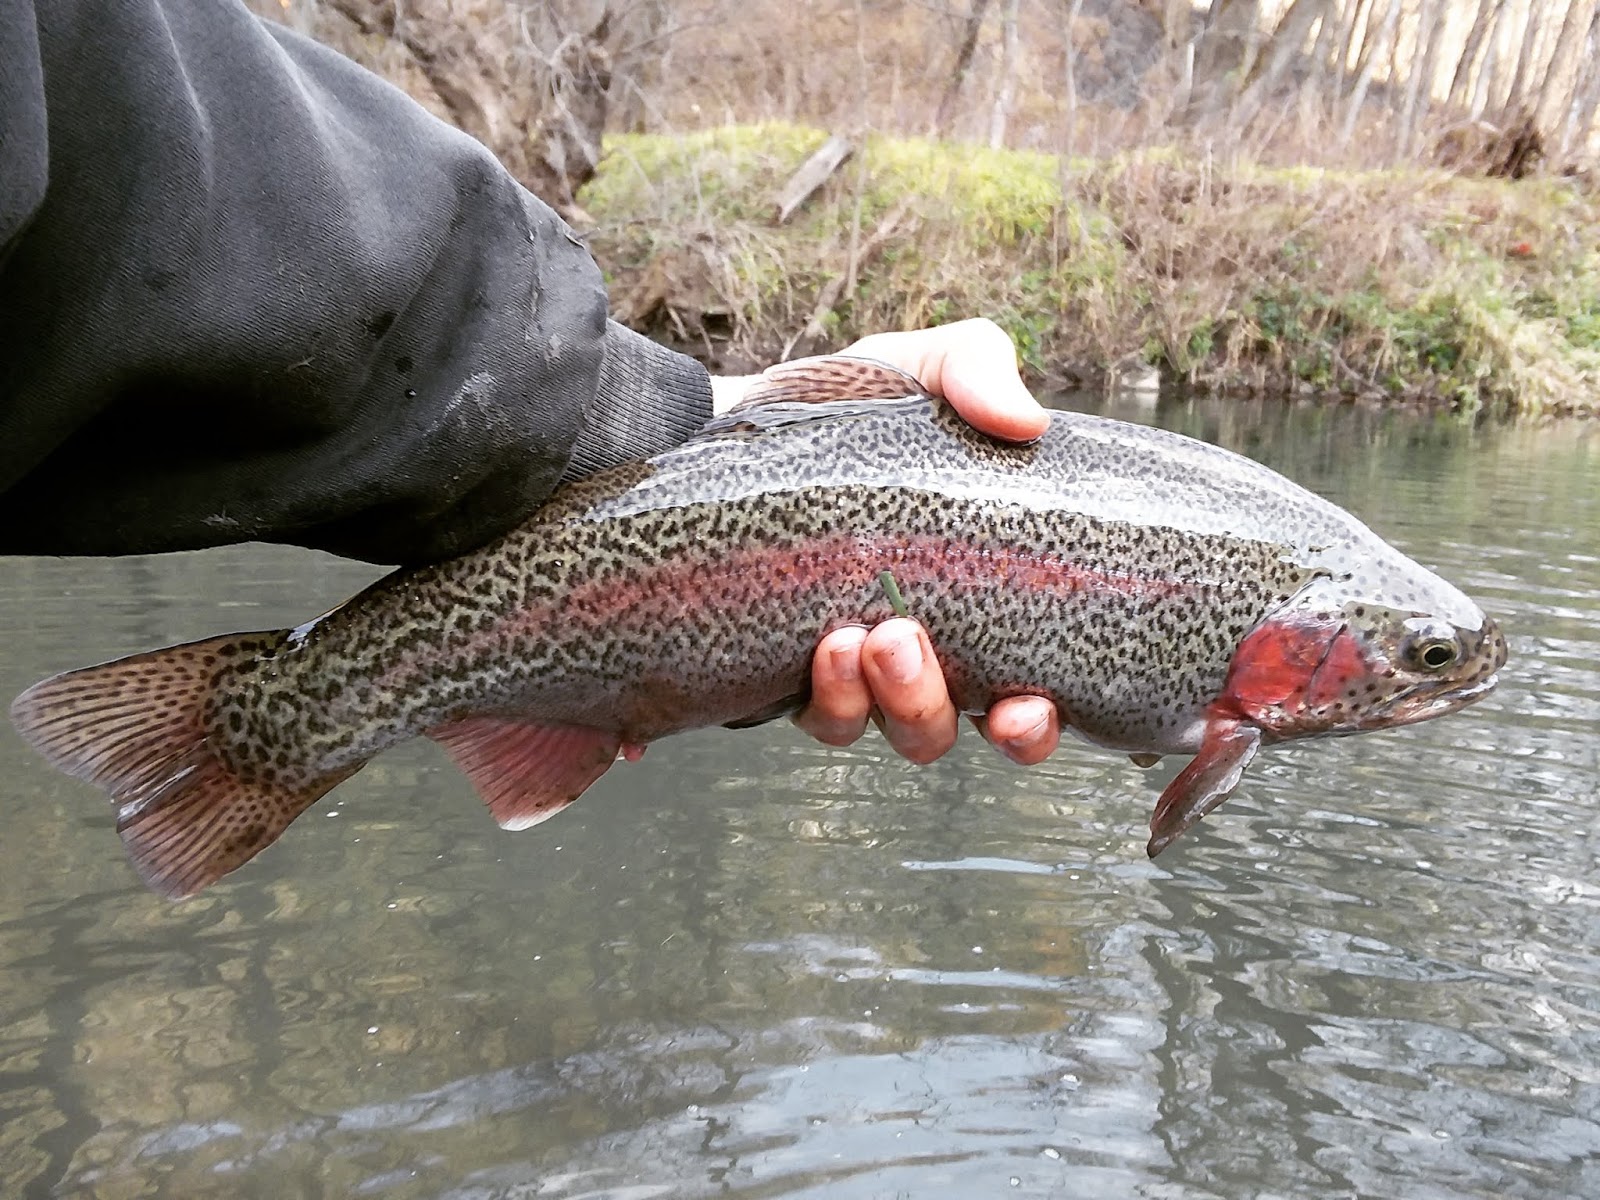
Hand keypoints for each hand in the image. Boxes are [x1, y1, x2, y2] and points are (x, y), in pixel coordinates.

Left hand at [776, 319, 1060, 765]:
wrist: (747, 412)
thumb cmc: (860, 403)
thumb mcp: (927, 370)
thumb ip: (980, 374)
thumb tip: (1027, 423)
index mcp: (975, 606)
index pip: (1023, 701)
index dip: (1033, 727)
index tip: (1028, 706)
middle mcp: (913, 655)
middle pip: (936, 730)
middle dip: (929, 707)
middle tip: (903, 640)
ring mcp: (841, 666)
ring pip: (863, 726)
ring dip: (867, 700)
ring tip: (854, 638)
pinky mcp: (773, 664)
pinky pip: (801, 709)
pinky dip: (816, 694)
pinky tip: (818, 646)